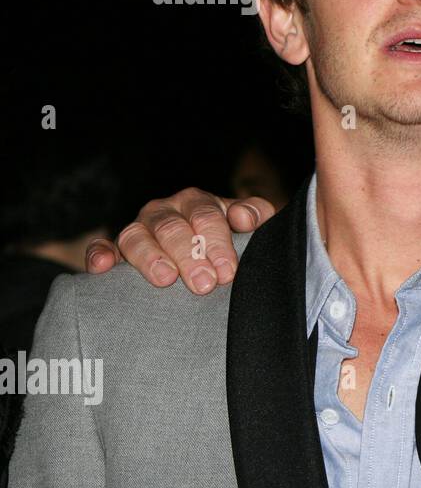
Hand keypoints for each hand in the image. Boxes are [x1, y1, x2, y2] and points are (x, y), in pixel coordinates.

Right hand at [85, 188, 277, 293]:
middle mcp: (164, 211)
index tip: (228, 272)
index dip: (217, 242)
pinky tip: (102, 268)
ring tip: (165, 279)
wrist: (201, 250)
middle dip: (190, 255)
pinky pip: (101, 248)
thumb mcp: (245, 222)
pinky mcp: (114, 250)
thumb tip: (244, 217)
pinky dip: (99, 255)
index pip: (206, 216)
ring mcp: (138, 229)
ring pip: (135, 237)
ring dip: (150, 258)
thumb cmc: (225, 237)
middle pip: (172, 228)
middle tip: (204, 284)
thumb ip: (255, 214)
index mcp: (196, 202)